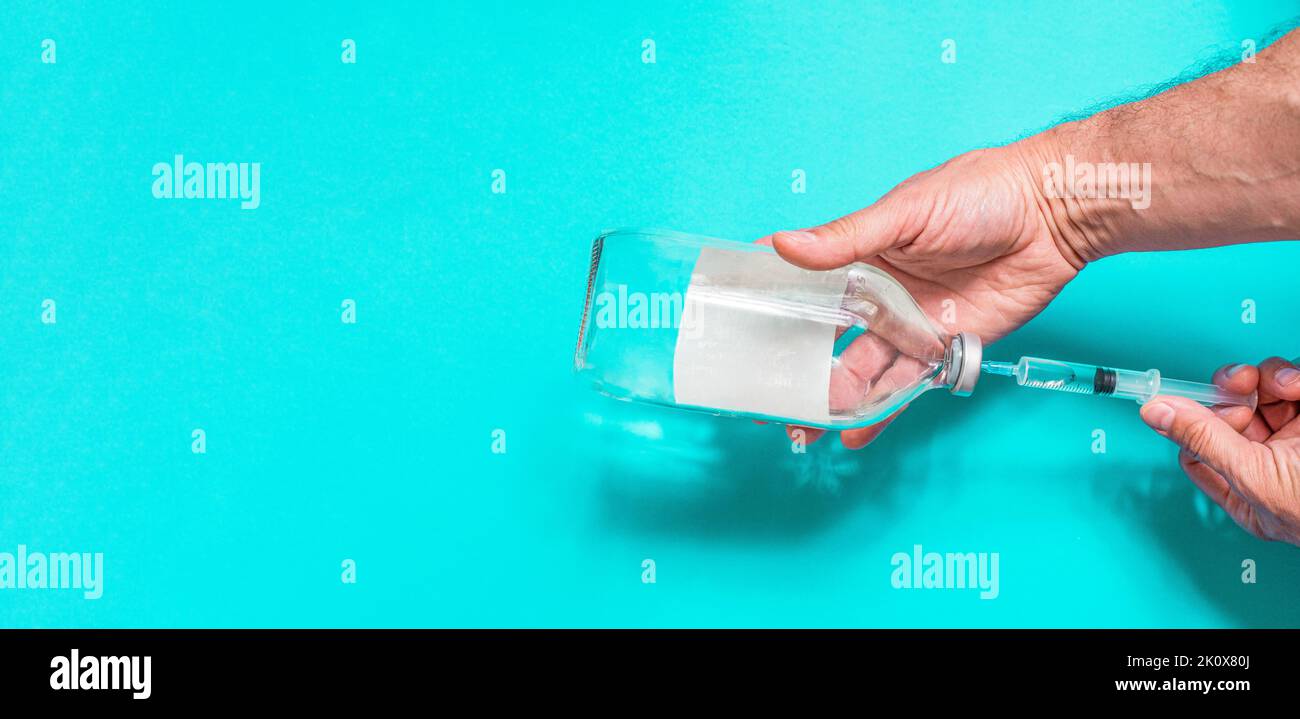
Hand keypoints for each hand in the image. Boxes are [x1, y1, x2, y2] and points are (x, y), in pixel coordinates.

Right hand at [763, 141, 1079, 447]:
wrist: (1052, 213)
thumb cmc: (979, 192)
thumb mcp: (904, 211)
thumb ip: (845, 238)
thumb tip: (781, 244)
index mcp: (862, 255)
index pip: (806, 286)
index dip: (772, 311)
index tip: (736, 336)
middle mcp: (880, 294)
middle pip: (827, 339)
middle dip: (797, 369)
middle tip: (766, 399)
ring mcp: (910, 323)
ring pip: (862, 369)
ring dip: (835, 399)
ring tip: (805, 427)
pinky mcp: (945, 348)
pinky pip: (908, 385)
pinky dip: (882, 411)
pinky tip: (855, 433)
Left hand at [1140, 358, 1299, 545]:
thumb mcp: (1257, 475)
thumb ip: (1204, 440)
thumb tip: (1153, 412)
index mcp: (1248, 488)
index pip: (1199, 448)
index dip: (1193, 422)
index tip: (1192, 404)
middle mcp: (1274, 460)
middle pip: (1233, 408)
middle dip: (1236, 388)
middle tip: (1243, 385)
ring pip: (1270, 388)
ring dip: (1274, 377)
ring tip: (1291, 387)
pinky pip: (1298, 381)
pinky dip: (1297, 376)